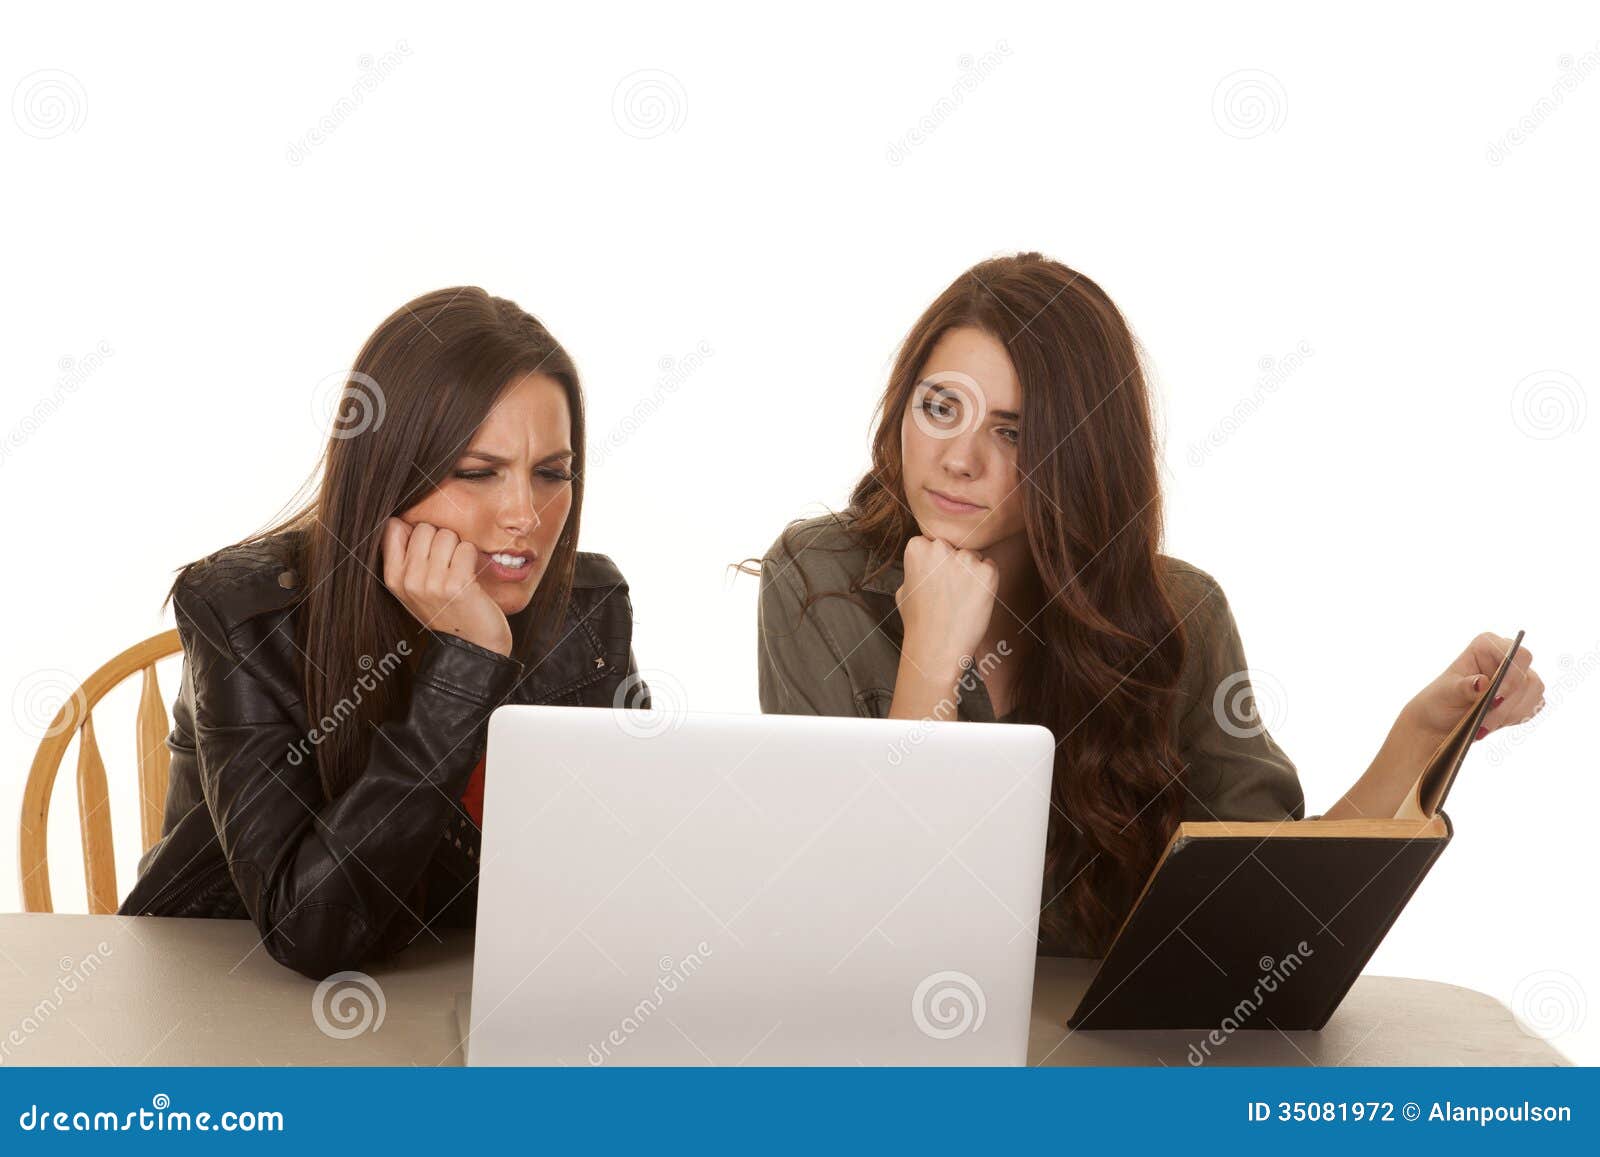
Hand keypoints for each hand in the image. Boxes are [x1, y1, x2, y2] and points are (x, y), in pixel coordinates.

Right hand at [380, 517, 512, 656]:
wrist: (472, 645)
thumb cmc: (447, 609)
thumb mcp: (414, 587)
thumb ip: (406, 557)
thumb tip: (403, 519)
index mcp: (393, 578)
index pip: (392, 527)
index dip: (413, 531)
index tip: (426, 550)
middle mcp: (408, 580)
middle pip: (423, 527)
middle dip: (440, 539)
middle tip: (448, 564)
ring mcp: (432, 583)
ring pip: (446, 535)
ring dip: (458, 548)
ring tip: (459, 571)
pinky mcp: (457, 585)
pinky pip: (466, 548)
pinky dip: (473, 557)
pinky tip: (470, 577)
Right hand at [895, 534, 997, 668]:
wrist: (936, 648)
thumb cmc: (918, 622)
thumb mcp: (904, 588)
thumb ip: (916, 567)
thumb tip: (925, 560)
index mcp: (917, 547)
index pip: (935, 543)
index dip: (937, 564)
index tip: (935, 582)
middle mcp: (941, 547)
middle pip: (956, 547)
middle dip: (955, 564)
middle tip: (949, 592)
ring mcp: (965, 559)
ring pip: (974, 557)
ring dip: (972, 573)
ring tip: (960, 600)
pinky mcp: (987, 572)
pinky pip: (990, 568)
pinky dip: (986, 583)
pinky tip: (972, 601)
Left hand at [1405, 632, 1544, 740]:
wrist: (1442, 719)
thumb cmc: (1441, 699)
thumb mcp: (1446, 693)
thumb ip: (1464, 687)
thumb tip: (1481, 682)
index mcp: (1488, 645)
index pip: (1517, 654)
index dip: (1512, 677)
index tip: (1494, 699)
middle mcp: (1507, 657)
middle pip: (1528, 679)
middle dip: (1508, 704)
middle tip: (1484, 721)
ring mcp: (1519, 676)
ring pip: (1534, 694)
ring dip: (1510, 714)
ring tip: (1484, 724)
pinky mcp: (1525, 696)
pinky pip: (1533, 707)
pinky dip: (1514, 719)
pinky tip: (1494, 723)